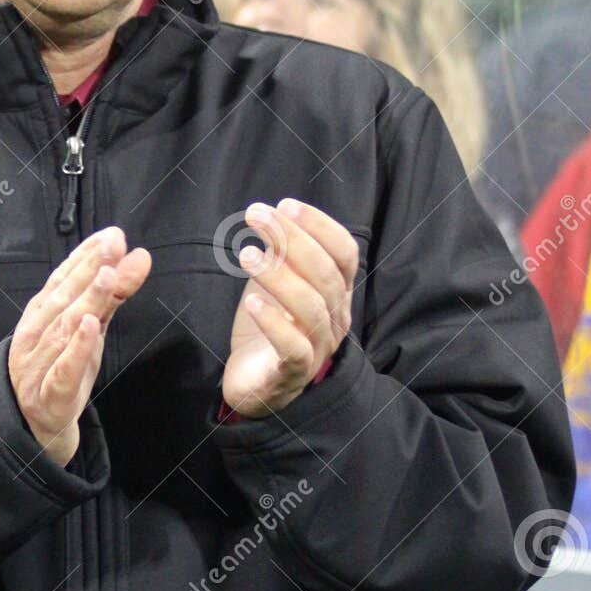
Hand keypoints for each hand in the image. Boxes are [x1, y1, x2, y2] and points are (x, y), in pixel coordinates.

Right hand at [10, 227, 151, 466]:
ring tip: (107, 276)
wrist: (36, 428)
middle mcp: (35, 336)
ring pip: (63, 329)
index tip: (112, 235)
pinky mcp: (49, 397)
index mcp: (41, 316)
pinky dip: (76, 348)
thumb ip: (112, 294)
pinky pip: (62, 370)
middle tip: (114, 244)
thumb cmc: (62, 369)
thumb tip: (138, 255)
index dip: (85, 256)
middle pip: (63, 298)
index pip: (62, 279)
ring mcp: (38, 367)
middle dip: (89, 269)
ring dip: (85, 300)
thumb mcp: (90, 330)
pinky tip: (90, 326)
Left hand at [221, 198, 358, 416]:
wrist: (256, 385)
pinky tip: (252, 304)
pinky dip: (274, 323)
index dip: (319, 226)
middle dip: (292, 239)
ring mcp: (319, 347)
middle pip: (325, 274)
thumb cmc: (270, 328)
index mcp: (337, 293)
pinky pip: (294, 348)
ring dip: (278, 276)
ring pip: (310, 307)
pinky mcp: (294, 373)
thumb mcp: (276, 284)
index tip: (285, 205)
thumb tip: (272, 215)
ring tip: (246, 254)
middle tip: (257, 216)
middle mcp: (336, 319)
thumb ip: (281, 255)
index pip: (344, 253)